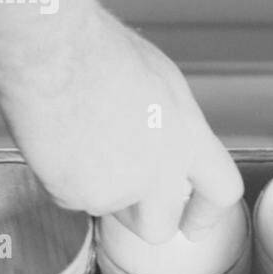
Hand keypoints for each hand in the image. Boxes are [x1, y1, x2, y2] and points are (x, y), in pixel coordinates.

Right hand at [0, 7, 241, 241]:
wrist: (51, 46)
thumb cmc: (97, 47)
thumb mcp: (158, 81)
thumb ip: (169, 126)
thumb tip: (160, 144)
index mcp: (189, 138)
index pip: (221, 190)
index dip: (206, 213)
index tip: (194, 226)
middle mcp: (162, 172)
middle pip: (159, 227)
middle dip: (139, 219)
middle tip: (119, 198)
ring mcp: (120, 188)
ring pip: (106, 208)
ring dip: (91, 186)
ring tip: (75, 135)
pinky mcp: (78, 194)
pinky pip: (68, 198)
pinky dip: (59, 177)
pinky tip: (53, 138)